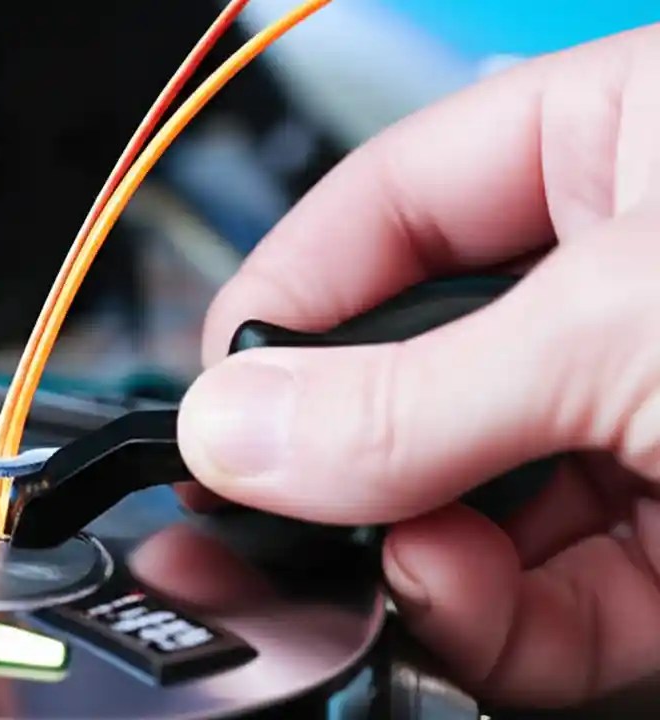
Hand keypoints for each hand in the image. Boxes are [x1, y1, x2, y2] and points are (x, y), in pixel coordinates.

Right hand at [177, 24, 659, 707]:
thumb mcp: (629, 325)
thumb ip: (417, 392)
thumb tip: (232, 429)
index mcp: (619, 150)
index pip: (389, 202)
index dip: (289, 290)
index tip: (218, 388)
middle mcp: (618, 294)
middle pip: (412, 372)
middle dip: (348, 454)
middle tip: (271, 500)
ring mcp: (642, 434)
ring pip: (466, 506)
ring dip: (411, 551)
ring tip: (389, 560)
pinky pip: (539, 600)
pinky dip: (483, 620)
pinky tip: (453, 601)